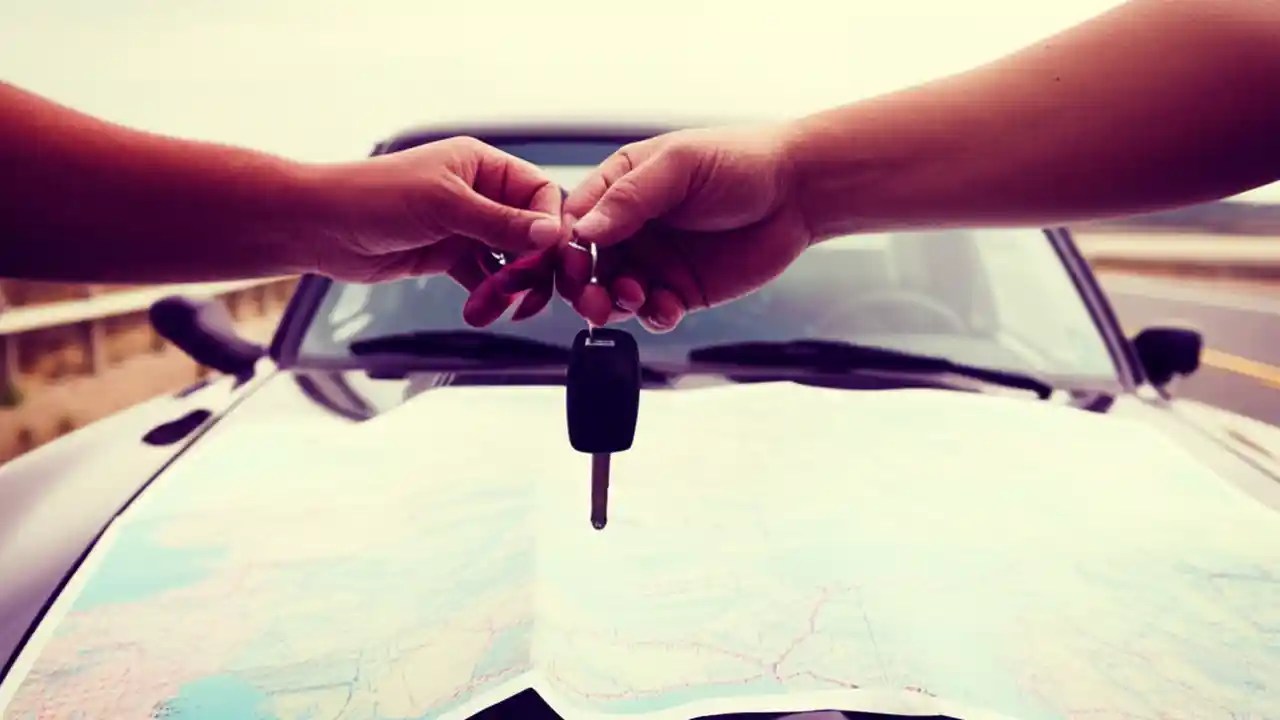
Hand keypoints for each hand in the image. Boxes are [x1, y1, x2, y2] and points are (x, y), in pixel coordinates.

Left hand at [307, 136, 565, 284]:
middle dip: (533, 266)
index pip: (540, 195)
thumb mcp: (444, 205)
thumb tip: (550, 234)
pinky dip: (488, 298)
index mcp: (482, 166)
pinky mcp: (448, 256)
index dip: (549, 227)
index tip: (547, 256)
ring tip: (499, 308)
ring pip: (510, 261)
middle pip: (530, 233)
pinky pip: (485, 280)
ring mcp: (465, 227)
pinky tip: (479, 312)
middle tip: (526, 293)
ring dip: (510, 288)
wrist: (320, 226)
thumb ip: (500, 222)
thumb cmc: (373, 196)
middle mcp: (479, 194)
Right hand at [461, 125, 813, 331]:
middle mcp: (631, 228)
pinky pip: (653, 313)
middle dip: (583, 286)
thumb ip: (629, 199)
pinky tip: (667, 308)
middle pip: (586, 266)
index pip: (576, 221)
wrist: (797, 192)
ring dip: (613, 304)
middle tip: (592, 299)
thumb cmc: (738, 162)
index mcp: (620, 188)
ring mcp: (655, 262)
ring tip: (632, 299)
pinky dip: (653, 316)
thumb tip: (583, 232)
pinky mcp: (681, 291)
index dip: (567, 246)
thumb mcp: (678, 167)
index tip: (573, 263)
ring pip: (613, 294)